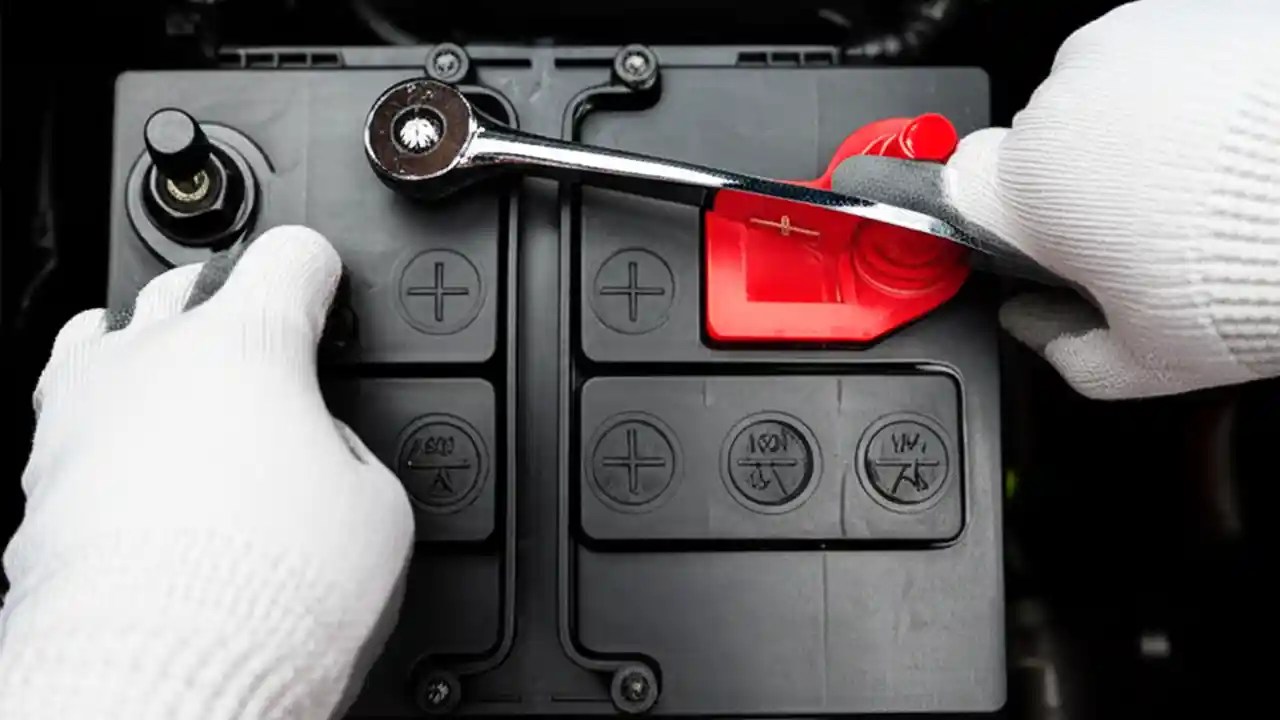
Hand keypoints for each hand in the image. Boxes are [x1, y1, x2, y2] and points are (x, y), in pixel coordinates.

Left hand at [0, 226, 413, 718]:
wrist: (163, 679)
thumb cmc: (268, 594)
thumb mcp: (380, 508)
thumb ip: (351, 451)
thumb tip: (321, 454)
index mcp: (248, 347)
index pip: (291, 256)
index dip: (321, 268)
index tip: (324, 286)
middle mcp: (151, 361)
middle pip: (186, 282)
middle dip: (230, 304)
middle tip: (264, 350)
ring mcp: (81, 416)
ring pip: (102, 337)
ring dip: (146, 350)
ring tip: (178, 382)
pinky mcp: (38, 481)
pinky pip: (68, 421)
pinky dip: (106, 429)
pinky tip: (136, 466)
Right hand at [836, 0, 1279, 398]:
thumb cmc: (1268, 270)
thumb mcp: (1147, 362)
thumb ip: (1061, 350)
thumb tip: (1033, 325)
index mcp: (1031, 186)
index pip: (959, 190)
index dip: (995, 223)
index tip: (1026, 239)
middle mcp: (1068, 100)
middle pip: (1041, 149)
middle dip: (1082, 188)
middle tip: (1151, 236)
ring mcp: (1134, 44)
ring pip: (1103, 98)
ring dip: (1136, 137)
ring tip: (1207, 188)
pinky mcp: (1196, 13)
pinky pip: (1164, 60)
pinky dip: (1188, 96)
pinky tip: (1234, 145)